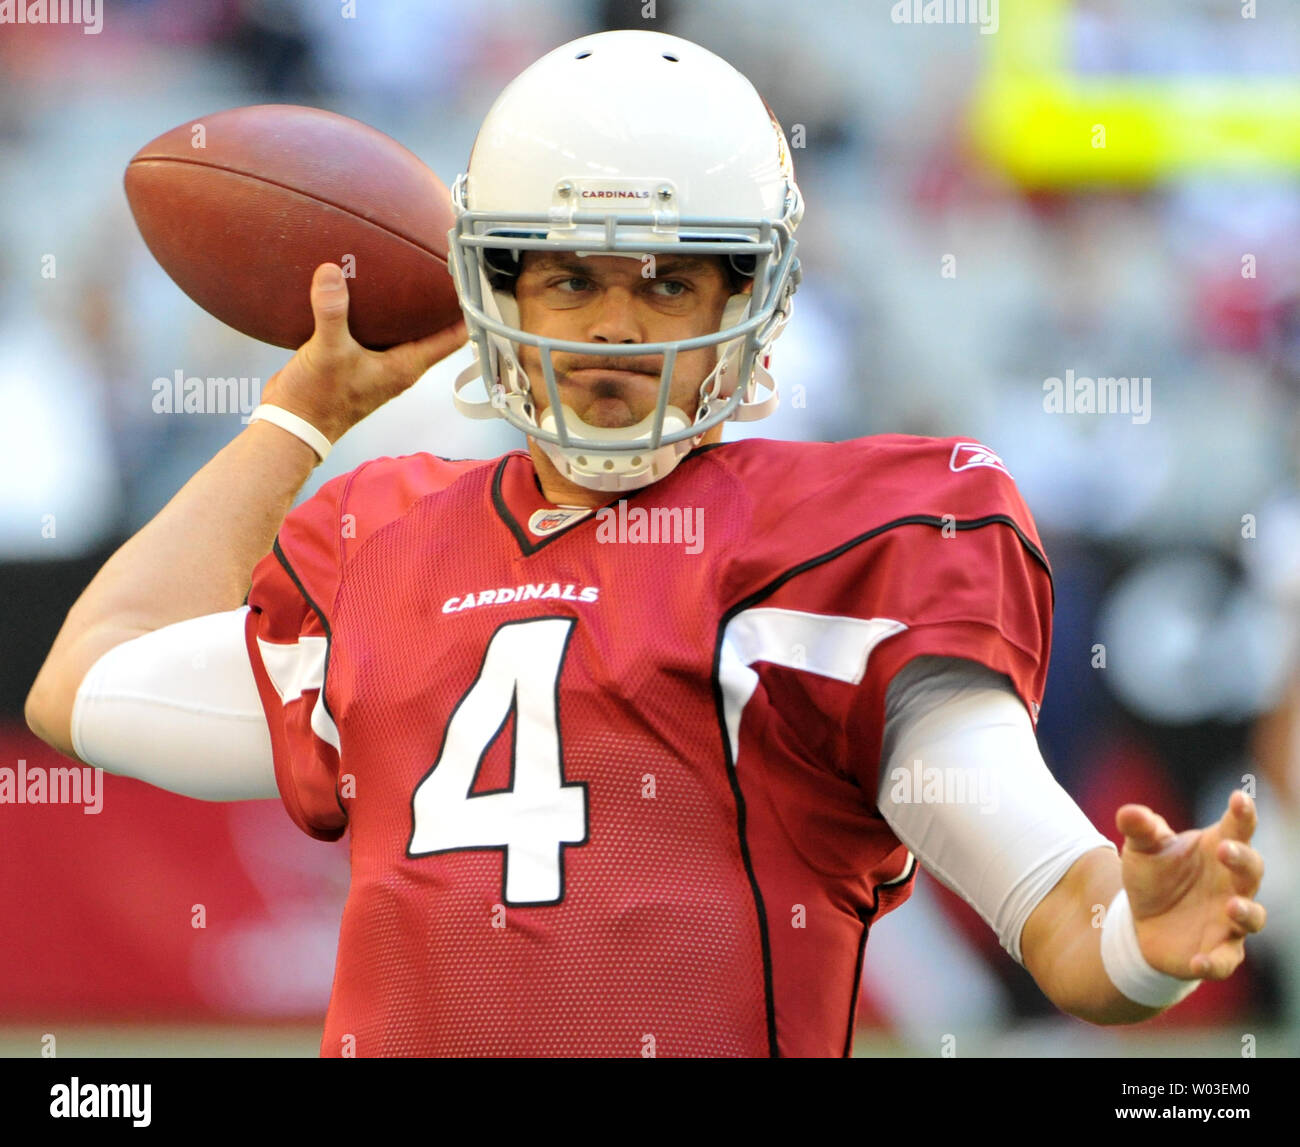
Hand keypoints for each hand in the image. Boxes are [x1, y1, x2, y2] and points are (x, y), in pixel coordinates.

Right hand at [260, 262, 467, 444]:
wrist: (292, 424)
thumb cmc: (318, 401)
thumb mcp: (328, 352)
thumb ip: (332, 312)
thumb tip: (331, 272)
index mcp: (405, 366)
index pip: (451, 338)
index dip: (465, 311)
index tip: (469, 282)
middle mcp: (398, 365)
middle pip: (432, 329)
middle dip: (438, 301)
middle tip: (442, 266)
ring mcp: (378, 363)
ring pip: (402, 328)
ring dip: (405, 305)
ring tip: (408, 270)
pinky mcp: (357, 358)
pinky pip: (376, 329)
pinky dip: (376, 311)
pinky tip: (365, 289)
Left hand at [1119, 790, 1265, 979]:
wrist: (1142, 921)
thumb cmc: (1154, 876)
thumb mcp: (1142, 849)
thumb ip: (1140, 829)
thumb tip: (1128, 812)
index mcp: (1219, 849)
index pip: (1238, 828)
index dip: (1242, 813)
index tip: (1239, 798)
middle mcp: (1232, 884)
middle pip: (1251, 870)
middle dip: (1241, 859)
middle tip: (1224, 850)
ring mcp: (1229, 919)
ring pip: (1253, 916)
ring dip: (1246, 911)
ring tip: (1231, 906)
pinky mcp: (1218, 950)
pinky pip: (1225, 960)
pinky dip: (1215, 962)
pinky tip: (1199, 961)